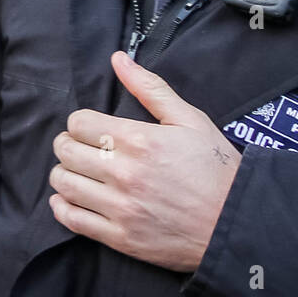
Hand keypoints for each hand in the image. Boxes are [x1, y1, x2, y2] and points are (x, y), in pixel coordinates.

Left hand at [48, 50, 240, 273]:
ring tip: (79, 171)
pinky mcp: (120, 237)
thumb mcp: (189, 119)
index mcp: (139, 140)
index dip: (81, 122)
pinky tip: (70, 199)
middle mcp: (124, 173)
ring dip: (64, 173)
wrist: (235, 222)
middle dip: (67, 144)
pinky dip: (62, 207)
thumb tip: (119, 59)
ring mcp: (121, 207)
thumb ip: (150, 87)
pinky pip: (72, 220)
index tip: (90, 128)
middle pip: (66, 151)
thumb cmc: (216, 168)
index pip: (79, 123)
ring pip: (64, 184)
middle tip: (80, 146)